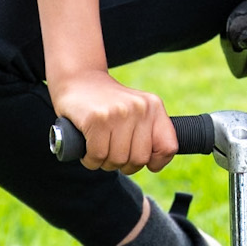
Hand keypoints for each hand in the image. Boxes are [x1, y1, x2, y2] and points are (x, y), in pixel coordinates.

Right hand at [50, 70, 176, 174]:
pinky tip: (87, 149)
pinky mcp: (97, 119)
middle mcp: (140, 108)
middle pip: (139, 159)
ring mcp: (119, 112)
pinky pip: (98, 156)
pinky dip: (90, 160)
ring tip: (98, 149)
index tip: (139, 157)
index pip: (168, 147)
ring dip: (104, 162)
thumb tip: (155, 165)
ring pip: (118, 160)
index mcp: (154, 106)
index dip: (156, 162)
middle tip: (112, 152)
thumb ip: (149, 132)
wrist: (78, 80)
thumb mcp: (137, 110)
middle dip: (123, 164)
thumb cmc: (108, 104)